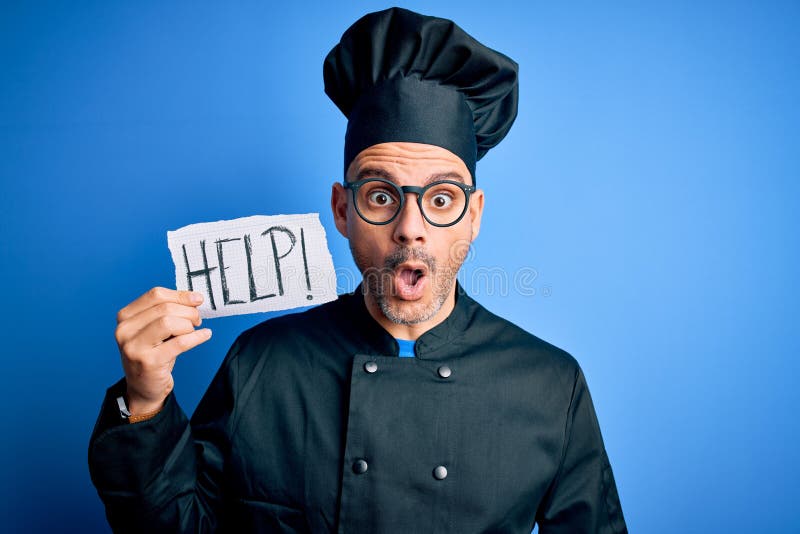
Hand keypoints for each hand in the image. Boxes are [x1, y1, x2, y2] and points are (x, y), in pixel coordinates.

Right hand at [115, 287, 211, 414]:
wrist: (143, 388)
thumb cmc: (153, 354)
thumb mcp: (154, 329)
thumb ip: (168, 311)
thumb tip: (194, 298)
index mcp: (125, 317)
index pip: (155, 295)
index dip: (180, 295)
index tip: (197, 299)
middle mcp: (125, 330)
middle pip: (165, 308)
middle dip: (188, 312)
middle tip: (197, 320)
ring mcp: (134, 347)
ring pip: (169, 322)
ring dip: (188, 325)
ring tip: (194, 330)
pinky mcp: (148, 362)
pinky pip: (179, 343)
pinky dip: (196, 337)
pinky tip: (205, 335)